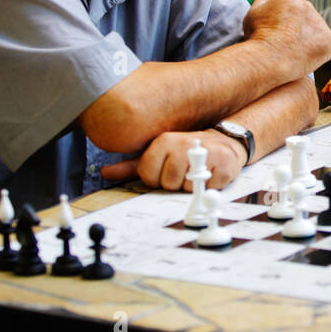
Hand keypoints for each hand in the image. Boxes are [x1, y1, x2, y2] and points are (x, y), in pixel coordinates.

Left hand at [100, 130, 245, 190]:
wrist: (224, 143)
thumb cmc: (186, 152)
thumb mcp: (159, 155)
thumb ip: (133, 166)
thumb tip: (106, 172)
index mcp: (164, 141)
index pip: (148, 176)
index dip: (156, 179)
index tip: (166, 170)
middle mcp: (184, 144)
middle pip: (168, 184)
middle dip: (175, 183)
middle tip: (183, 172)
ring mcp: (206, 155)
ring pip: (187, 188)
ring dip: (191, 186)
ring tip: (196, 172)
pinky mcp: (224, 166)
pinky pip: (207, 190)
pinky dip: (209, 188)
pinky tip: (210, 174)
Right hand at [243, 0, 330, 75]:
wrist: (269, 59)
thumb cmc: (257, 38)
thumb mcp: (253, 12)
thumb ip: (266, 0)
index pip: (289, 9)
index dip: (282, 25)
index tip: (275, 36)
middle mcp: (308, 6)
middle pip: (304, 18)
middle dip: (296, 31)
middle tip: (284, 46)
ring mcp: (320, 24)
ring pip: (316, 32)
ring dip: (308, 41)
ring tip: (294, 53)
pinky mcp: (329, 41)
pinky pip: (325, 46)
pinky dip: (317, 53)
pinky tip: (304, 58)